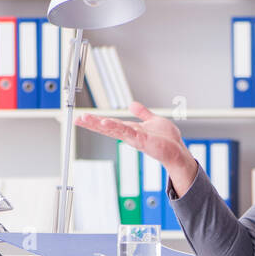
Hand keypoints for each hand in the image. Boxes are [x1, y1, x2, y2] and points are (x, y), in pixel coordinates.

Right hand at [74, 102, 194, 178]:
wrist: (177, 151)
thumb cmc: (167, 140)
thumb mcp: (153, 121)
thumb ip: (142, 113)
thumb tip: (132, 105)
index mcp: (130, 130)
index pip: (109, 123)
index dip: (95, 121)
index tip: (82, 117)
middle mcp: (129, 135)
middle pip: (106, 127)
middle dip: (91, 123)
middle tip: (77, 119)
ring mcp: (134, 138)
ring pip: (113, 129)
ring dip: (99, 125)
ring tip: (86, 120)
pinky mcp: (142, 140)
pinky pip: (126, 132)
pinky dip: (116, 128)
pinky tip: (105, 124)